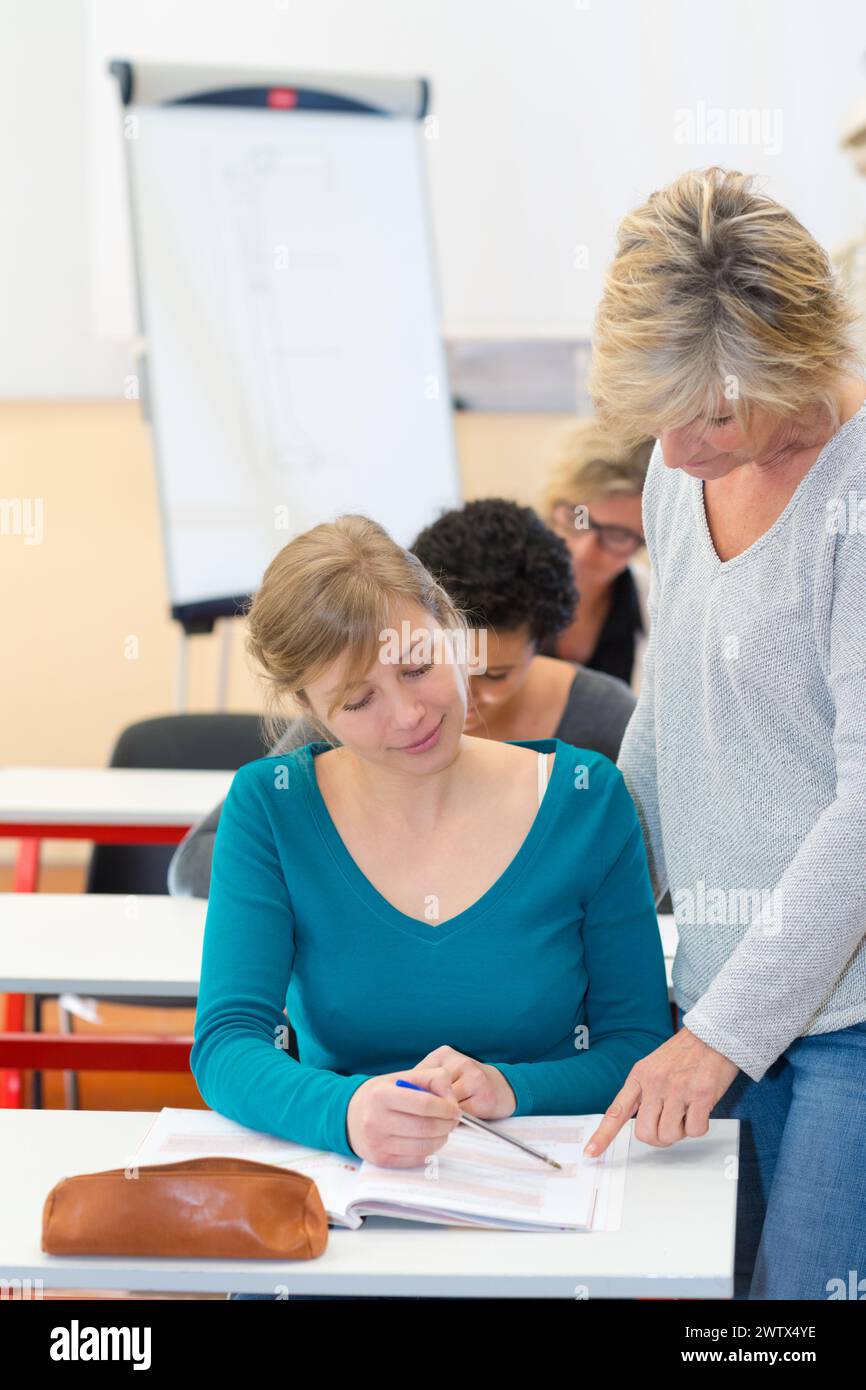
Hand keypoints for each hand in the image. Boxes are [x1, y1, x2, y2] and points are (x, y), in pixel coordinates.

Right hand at [346, 1064, 461, 1167]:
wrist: (349, 1116)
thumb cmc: (382, 1094)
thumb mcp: (402, 1077)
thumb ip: (431, 1079)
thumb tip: (452, 1098)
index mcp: (381, 1095)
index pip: (424, 1104)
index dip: (446, 1107)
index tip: (455, 1108)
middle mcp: (375, 1120)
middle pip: (426, 1127)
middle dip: (447, 1124)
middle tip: (453, 1120)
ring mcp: (377, 1143)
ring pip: (423, 1146)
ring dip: (442, 1138)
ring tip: (443, 1129)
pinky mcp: (381, 1160)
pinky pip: (416, 1158)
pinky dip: (429, 1150)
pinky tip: (429, 1139)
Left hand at [412, 1044, 516, 1120]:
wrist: (503, 1087)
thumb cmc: (466, 1084)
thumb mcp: (443, 1075)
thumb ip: (423, 1083)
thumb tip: (397, 1101)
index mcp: (443, 1054)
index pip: (418, 1077)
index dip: (411, 1097)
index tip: (406, 1109)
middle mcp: (459, 1062)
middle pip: (431, 1092)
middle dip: (426, 1109)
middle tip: (421, 1119)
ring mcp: (474, 1076)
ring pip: (445, 1105)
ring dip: (441, 1117)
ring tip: (442, 1119)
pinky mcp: (485, 1095)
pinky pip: (461, 1115)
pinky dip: (456, 1122)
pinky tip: (458, 1119)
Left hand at [583, 1025, 739, 1156]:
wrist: (713, 1035)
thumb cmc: (684, 1053)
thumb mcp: (654, 1065)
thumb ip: (645, 1091)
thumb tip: (644, 1124)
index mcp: (640, 1075)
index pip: (616, 1111)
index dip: (602, 1135)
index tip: (591, 1152)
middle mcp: (655, 1083)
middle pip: (646, 1133)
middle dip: (659, 1137)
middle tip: (669, 1125)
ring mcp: (677, 1089)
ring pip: (670, 1135)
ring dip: (680, 1132)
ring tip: (686, 1112)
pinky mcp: (701, 1095)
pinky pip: (695, 1131)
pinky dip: (698, 1127)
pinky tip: (700, 1110)